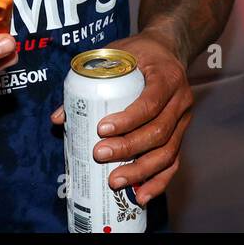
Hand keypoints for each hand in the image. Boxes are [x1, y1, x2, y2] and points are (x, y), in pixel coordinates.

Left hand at [50, 29, 191, 204]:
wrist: (168, 49)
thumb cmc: (139, 53)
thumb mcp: (115, 55)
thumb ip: (89, 80)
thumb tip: (60, 118)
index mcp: (166, 76)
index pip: (151, 102)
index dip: (128, 119)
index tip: (102, 129)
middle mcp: (180, 99)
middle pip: (159, 131)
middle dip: (128, 148)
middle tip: (100, 155)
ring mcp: (183, 119)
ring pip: (168, 152)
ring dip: (141, 170)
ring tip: (115, 180)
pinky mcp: (181, 134)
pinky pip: (173, 162)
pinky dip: (158, 181)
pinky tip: (142, 195)